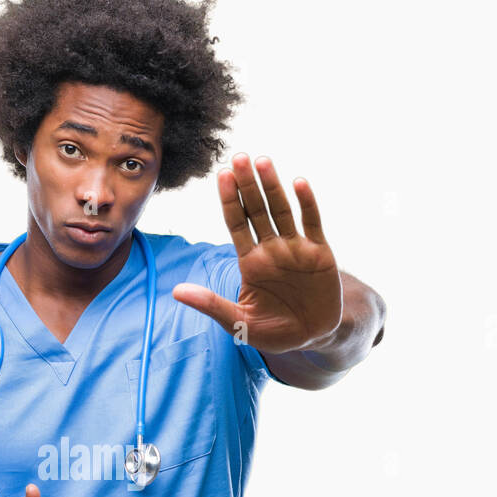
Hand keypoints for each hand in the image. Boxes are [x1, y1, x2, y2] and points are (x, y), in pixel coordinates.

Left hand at [172, 153, 342, 354]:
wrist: (313, 338)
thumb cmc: (273, 332)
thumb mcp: (239, 323)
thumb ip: (211, 305)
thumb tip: (176, 292)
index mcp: (250, 262)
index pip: (236, 225)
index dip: (229, 201)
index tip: (221, 176)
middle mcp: (271, 249)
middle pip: (256, 211)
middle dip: (247, 185)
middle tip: (238, 158)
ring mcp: (296, 248)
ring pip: (282, 211)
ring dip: (273, 187)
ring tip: (262, 162)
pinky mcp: (320, 253)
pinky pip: (312, 223)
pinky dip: (307, 204)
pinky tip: (299, 182)